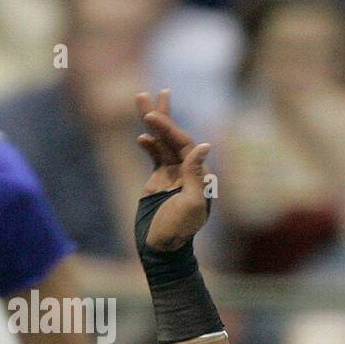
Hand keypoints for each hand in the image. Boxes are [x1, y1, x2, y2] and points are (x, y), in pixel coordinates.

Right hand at [135, 90, 211, 250]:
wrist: (162, 249)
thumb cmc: (178, 231)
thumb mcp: (190, 205)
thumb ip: (195, 175)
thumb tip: (204, 146)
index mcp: (198, 174)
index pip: (182, 144)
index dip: (167, 128)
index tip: (150, 117)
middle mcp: (187, 170)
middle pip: (173, 136)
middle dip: (160, 115)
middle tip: (146, 94)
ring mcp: (172, 174)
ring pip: (162, 143)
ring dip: (152, 124)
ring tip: (140, 100)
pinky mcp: (159, 181)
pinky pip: (155, 156)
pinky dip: (148, 145)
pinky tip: (141, 137)